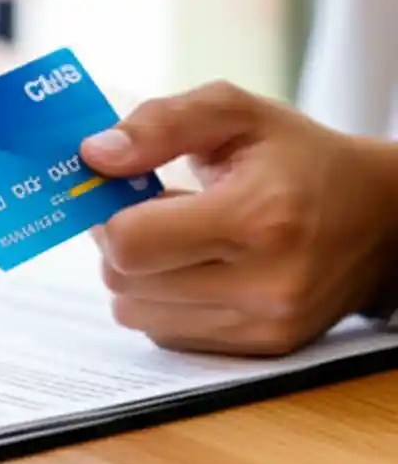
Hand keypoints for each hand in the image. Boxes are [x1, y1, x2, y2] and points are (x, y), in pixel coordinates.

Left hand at [81, 81, 397, 356]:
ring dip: (140, 277)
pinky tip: (198, 269)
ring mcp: (265, 324)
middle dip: (120, 245)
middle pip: (124, 283)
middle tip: (150, 213)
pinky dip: (165, 303)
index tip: (123, 193)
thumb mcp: (235, 114)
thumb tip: (94, 156)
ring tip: (180, 241)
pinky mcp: (263, 350)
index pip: (130, 243)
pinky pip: (167, 335)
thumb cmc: (300, 159)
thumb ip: (159, 124)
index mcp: (257, 217)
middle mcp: (265, 283)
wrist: (382, 218)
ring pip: (136, 315)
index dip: (109, 216)